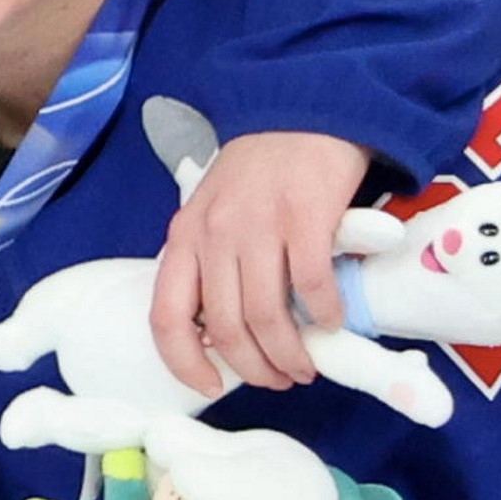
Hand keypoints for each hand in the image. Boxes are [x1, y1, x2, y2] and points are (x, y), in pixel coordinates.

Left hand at [157, 123, 374, 395]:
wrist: (300, 114)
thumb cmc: (257, 175)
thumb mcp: (213, 216)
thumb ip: (209, 264)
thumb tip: (218, 332)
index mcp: (183, 239)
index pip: (166, 315)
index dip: (184, 361)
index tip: (208, 386)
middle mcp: (214, 236)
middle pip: (225, 326)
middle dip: (254, 367)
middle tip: (281, 380)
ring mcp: (259, 227)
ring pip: (268, 316)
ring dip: (291, 353)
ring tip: (307, 366)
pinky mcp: (307, 218)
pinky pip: (313, 285)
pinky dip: (325, 316)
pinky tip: (334, 324)